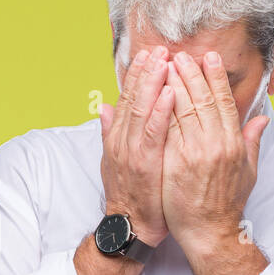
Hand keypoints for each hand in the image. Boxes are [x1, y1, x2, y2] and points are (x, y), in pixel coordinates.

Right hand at [98, 46, 174, 246]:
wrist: (130, 225)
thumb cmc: (130, 194)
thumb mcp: (114, 160)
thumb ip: (110, 132)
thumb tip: (103, 107)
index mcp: (117, 138)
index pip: (127, 99)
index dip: (136, 76)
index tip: (148, 55)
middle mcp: (121, 141)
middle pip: (133, 98)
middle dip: (146, 71)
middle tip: (160, 49)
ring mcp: (131, 151)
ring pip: (141, 109)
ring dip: (153, 83)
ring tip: (165, 61)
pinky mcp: (145, 163)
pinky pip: (154, 133)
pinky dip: (161, 112)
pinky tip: (170, 94)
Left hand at [159, 50, 270, 254]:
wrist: (209, 233)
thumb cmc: (226, 204)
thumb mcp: (247, 171)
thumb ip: (252, 141)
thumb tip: (262, 118)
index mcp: (233, 143)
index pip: (224, 101)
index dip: (216, 77)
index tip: (208, 58)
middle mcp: (216, 144)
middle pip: (203, 99)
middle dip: (191, 73)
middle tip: (181, 53)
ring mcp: (195, 153)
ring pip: (184, 109)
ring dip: (174, 83)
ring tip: (165, 64)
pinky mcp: (176, 163)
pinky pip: (167, 129)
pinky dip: (161, 108)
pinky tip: (154, 92)